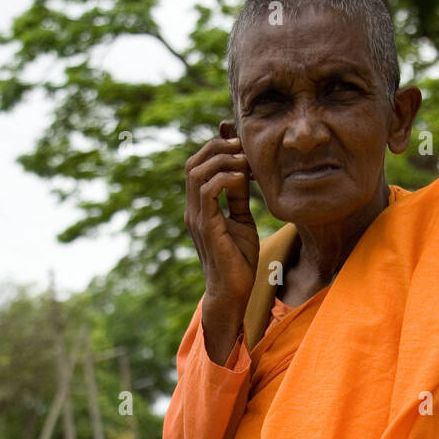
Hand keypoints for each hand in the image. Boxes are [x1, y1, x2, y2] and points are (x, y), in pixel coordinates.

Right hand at [184, 122, 258, 361]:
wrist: (234, 292)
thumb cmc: (238, 261)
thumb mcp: (242, 220)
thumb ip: (239, 196)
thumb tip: (244, 170)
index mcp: (199, 207)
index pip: (198, 166)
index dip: (217, 149)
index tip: (242, 146)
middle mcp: (193, 210)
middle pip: (194, 163)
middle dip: (218, 148)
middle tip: (243, 147)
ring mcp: (197, 218)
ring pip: (198, 172)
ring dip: (224, 160)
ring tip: (245, 162)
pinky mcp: (206, 226)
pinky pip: (208, 190)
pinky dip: (226, 178)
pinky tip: (243, 179)